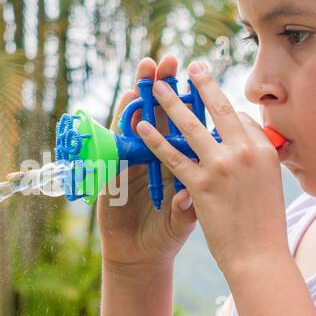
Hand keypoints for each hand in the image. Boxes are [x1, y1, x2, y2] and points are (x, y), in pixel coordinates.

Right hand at [96, 55, 198, 267]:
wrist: (140, 256)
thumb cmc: (165, 237)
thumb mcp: (182, 222)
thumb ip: (187, 207)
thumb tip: (188, 195)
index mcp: (180, 161)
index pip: (187, 124)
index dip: (192, 99)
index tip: (201, 74)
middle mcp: (158, 155)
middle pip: (163, 113)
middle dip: (165, 85)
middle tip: (169, 59)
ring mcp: (135, 159)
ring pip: (138, 120)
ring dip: (140, 95)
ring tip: (145, 70)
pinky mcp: (114, 169)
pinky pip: (118, 141)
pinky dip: (122, 122)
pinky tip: (127, 103)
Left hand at [135, 60, 287, 274]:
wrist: (259, 257)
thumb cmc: (264, 225)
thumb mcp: (268, 185)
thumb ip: (255, 160)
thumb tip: (241, 141)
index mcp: (265, 150)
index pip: (240, 118)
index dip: (222, 108)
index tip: (210, 96)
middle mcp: (245, 152)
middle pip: (218, 108)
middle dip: (201, 84)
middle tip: (188, 65)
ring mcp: (223, 167)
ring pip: (190, 126)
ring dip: (169, 103)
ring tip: (154, 86)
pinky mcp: (201, 185)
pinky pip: (172, 156)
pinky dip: (153, 139)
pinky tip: (139, 126)